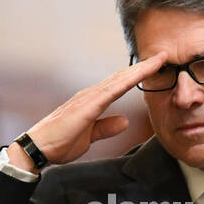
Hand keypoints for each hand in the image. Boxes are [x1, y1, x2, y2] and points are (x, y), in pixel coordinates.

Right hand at [9, 53, 167, 169]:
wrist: (39, 149)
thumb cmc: (60, 143)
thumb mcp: (90, 136)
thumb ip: (106, 127)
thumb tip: (125, 121)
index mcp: (93, 101)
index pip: (120, 85)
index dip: (138, 75)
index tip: (156, 67)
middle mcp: (92, 94)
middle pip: (123, 77)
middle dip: (144, 66)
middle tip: (164, 55)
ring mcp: (89, 98)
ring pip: (119, 79)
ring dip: (140, 69)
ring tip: (159, 59)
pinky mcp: (86, 106)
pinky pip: (111, 91)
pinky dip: (127, 81)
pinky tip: (139, 74)